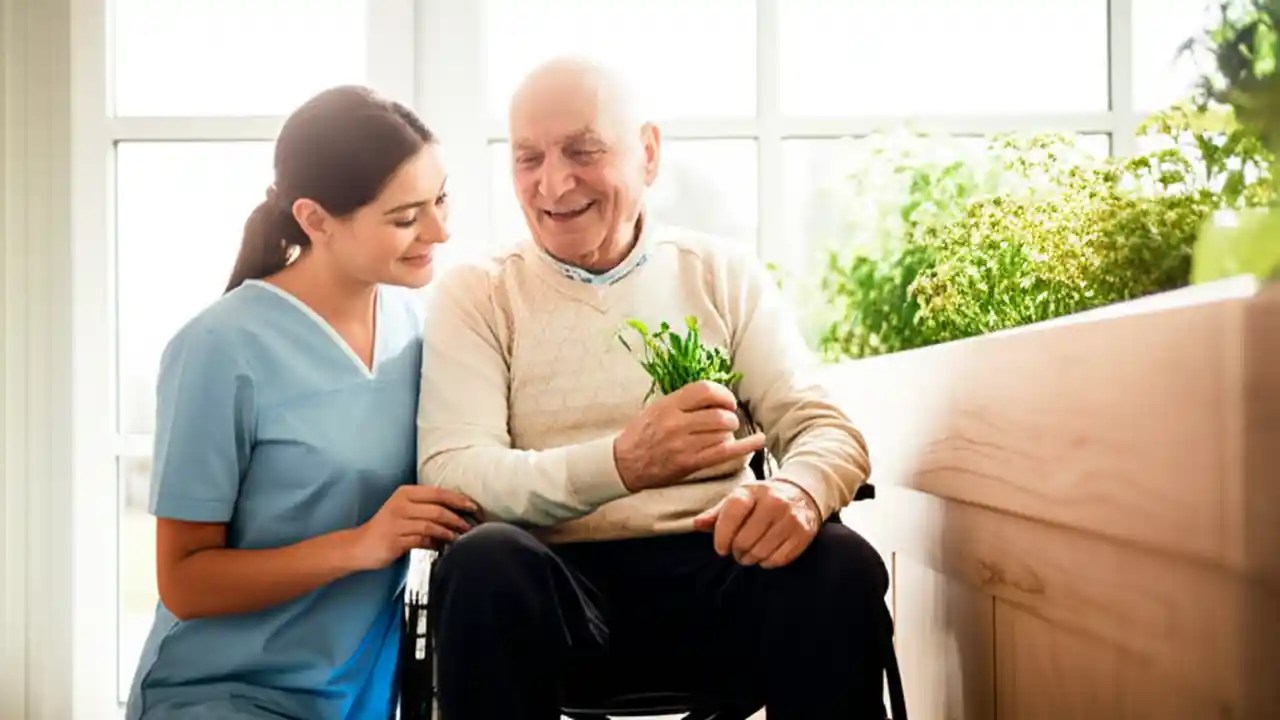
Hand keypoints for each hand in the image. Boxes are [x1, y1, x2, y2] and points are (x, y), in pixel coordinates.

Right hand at [350, 485, 478, 570]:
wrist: (360, 545)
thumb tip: (458, 512)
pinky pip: (422, 541)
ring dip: (449, 533)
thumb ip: (426, 507)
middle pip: (437, 509)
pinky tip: (443, 547)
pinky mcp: (395, 541)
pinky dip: (435, 544)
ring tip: (459, 538)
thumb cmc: (387, 528)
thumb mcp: (404, 509)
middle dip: (458, 519)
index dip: (459, 500)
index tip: (474, 508)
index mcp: (405, 493)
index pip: (438, 492)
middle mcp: (400, 505)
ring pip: (431, 525)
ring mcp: (397, 523)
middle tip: (470, 527)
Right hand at [614, 381, 766, 491]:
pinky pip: (724, 452)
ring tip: (722, 436)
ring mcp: (683, 444)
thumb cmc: (643, 433)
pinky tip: (759, 440)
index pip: (705, 390)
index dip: (723, 395)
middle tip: (727, 422)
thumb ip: (685, 401)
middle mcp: (676, 422)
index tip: (727, 402)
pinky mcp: (689, 462)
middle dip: (730, 417)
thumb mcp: (658, 408)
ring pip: (723, 433)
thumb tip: (717, 395)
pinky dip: (745, 445)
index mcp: (669, 404)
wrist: (624, 463)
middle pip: (719, 414)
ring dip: (729, 433)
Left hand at [693, 480, 820, 568]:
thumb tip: (696, 524)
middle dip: (736, 551)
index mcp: (752, 491)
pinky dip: (768, 562)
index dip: (722, 536)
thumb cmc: (761, 500)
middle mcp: (774, 502)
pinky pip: (779, 559)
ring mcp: (791, 518)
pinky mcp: (804, 533)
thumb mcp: (738, 499)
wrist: (801, 494)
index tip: (721, 547)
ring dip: (750, 559)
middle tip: (737, 551)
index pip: (731, 514)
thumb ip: (716, 513)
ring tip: (749, 553)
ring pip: (760, 552)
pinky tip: (765, 554)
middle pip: (744, 540)